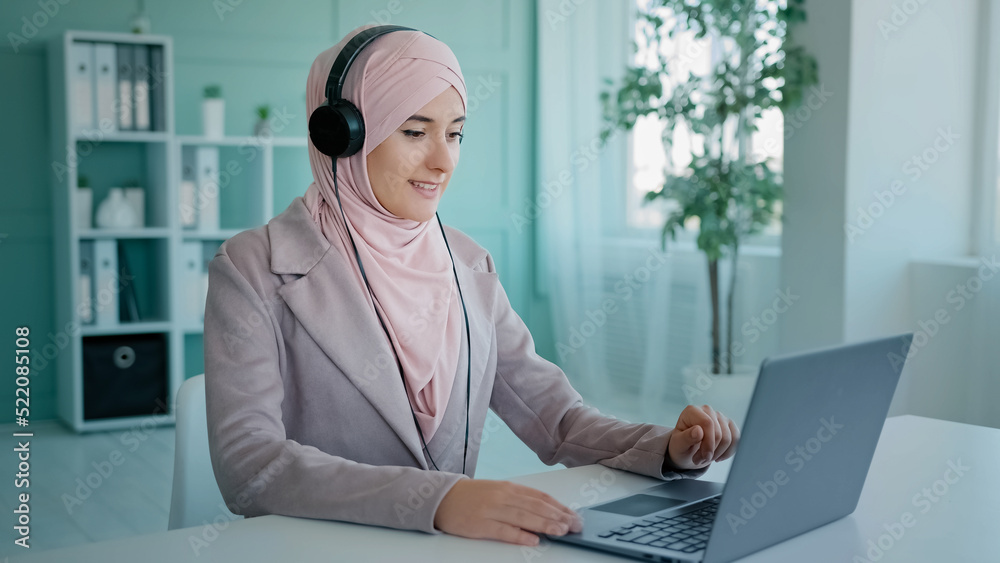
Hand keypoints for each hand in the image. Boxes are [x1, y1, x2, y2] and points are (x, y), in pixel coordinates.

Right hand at [433, 479, 583, 545]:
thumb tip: (546, 512)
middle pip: (536, 506)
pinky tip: (534, 540)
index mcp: (509, 487)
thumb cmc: (474, 496)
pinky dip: (520, 535)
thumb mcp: (499, 492)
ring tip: (562, 531)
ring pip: (524, 517)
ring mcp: (492, 510)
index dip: (560, 507)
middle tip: (575, 525)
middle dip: (559, 516)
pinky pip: (504, 531)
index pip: (540, 497)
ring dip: (545, 524)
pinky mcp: (481, 525)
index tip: (574, 515)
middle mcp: (503, 496)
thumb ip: (520, 500)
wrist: (443, 498)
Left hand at [665, 404, 739, 470]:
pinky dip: (728, 451)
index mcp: (692, 411)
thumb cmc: (680, 446)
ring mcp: (719, 417)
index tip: (703, 456)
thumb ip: (686, 438)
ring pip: (729, 438)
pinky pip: (736, 439)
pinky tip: (718, 456)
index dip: (708, 443)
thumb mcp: (678, 445)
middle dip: (711, 451)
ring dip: (718, 453)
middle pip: (719, 433)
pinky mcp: (728, 425)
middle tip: (699, 460)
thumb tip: (698, 430)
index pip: (707, 423)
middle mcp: (707, 410)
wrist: (687, 451)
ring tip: (706, 458)